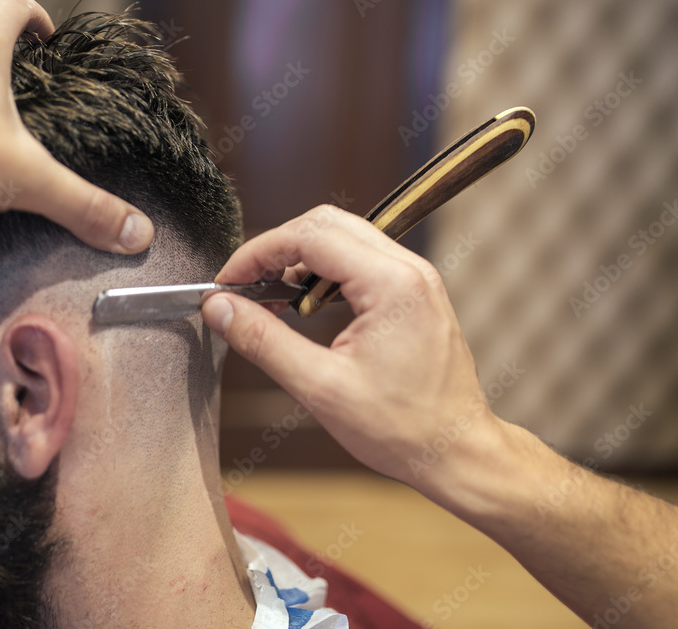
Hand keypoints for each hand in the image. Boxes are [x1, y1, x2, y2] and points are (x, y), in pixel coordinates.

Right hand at [202, 205, 501, 494]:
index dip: (257, 253)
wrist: (457, 453)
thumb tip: (219, 308)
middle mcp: (408, 270)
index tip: (227, 282)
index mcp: (391, 284)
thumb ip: (264, 341)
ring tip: (267, 297)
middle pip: (325, 223)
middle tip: (242, 285)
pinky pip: (360, 259)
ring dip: (298, 258)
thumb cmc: (403, 430)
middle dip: (275, 247)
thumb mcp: (320, 388)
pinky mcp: (413, 292)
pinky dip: (322, 271)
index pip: (309, 235)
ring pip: (342, 236)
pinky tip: (302, 304)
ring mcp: (415, 278)